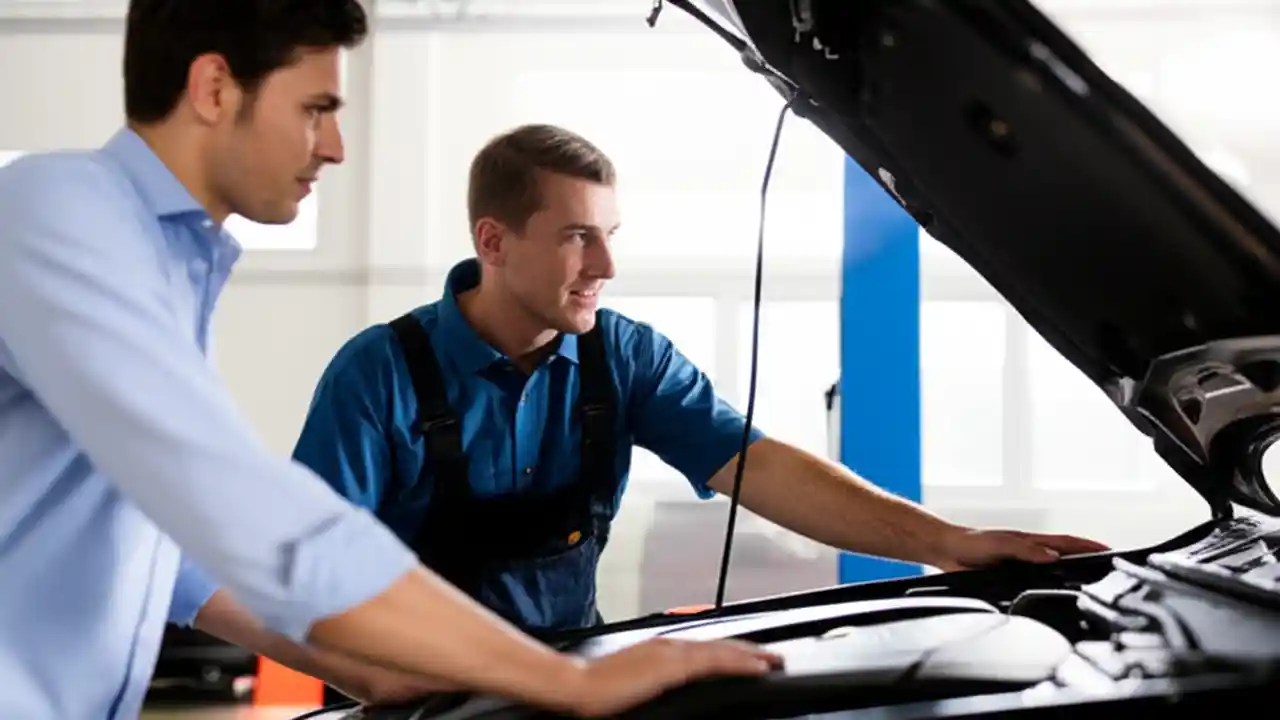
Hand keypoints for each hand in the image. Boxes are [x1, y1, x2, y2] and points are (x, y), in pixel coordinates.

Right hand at [566, 638, 783, 717]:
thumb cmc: (598, 688)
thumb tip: (668, 684)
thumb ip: (656, 679)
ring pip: (722, 651)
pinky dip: (738, 663)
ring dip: (750, 656)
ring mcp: (672, 653)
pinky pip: (714, 663)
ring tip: (773, 661)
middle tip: (776, 657)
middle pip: (720, 646)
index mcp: (662, 649)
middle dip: (750, 652)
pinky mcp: (672, 666)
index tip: (754, 658)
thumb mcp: (635, 682)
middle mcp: (670, 645)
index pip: (706, 649)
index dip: (733, 652)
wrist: (577, 685)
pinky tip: (755, 667)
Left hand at [932, 528, 1109, 571]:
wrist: (946, 550)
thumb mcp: (1000, 543)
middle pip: (1066, 555)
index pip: (1067, 542)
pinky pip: (1037, 581)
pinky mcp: (1010, 577)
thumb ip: (1025, 550)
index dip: (1089, 546)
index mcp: (1030, 541)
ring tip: (1092, 581)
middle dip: (1088, 559)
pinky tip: (1055, 594)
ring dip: (1072, 572)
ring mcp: (1021, 564)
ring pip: (1054, 569)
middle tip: (1111, 567)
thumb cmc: (971, 543)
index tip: (1110, 550)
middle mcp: (1029, 552)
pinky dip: (1051, 585)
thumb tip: (1053, 557)